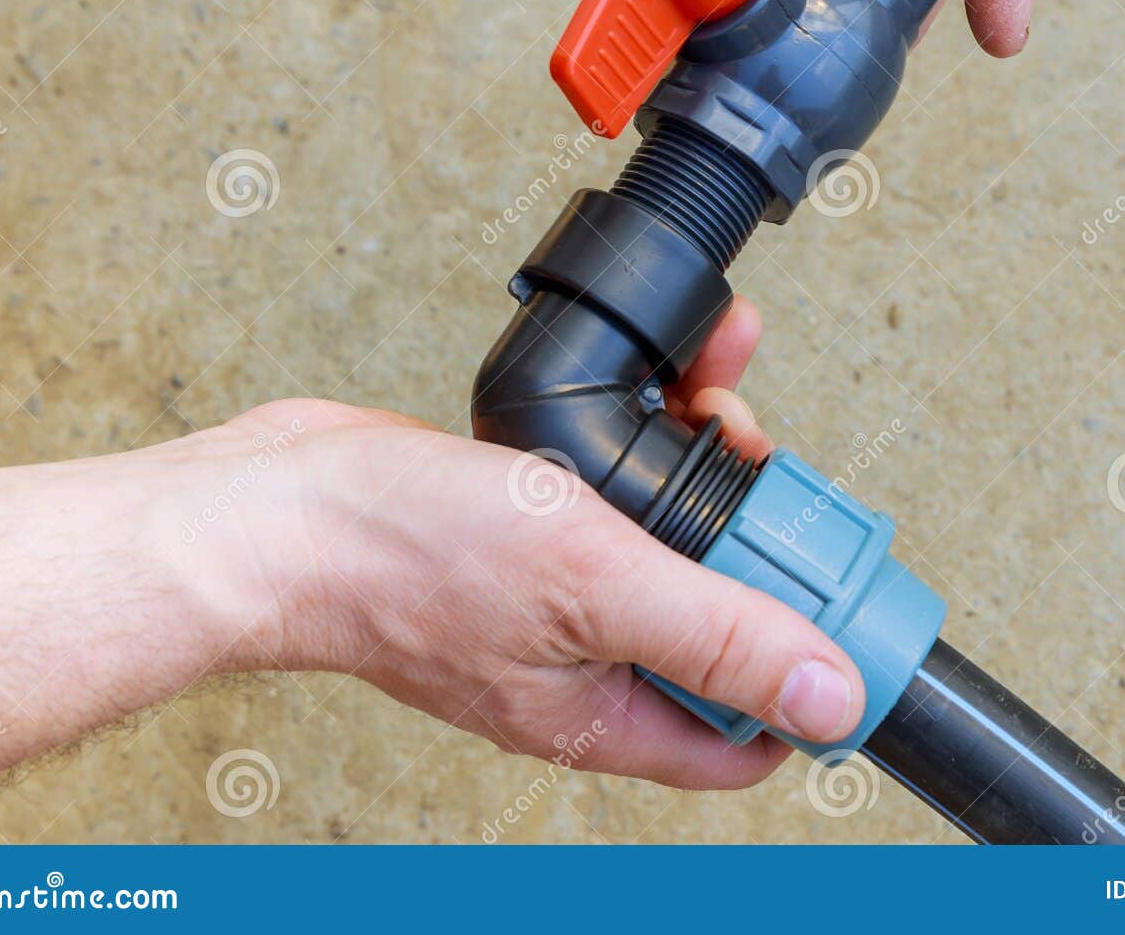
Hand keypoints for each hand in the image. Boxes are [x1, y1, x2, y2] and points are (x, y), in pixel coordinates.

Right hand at [0, 297, 861, 812]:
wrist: (285, 502)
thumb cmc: (405, 558)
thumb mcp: (591, 588)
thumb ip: (718, 638)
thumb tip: (833, 697)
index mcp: (612, 712)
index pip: (751, 731)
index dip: (809, 671)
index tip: (839, 597)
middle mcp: (594, 663)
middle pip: (726, 622)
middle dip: (766, 541)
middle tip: (770, 473)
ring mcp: (564, 598)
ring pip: (679, 545)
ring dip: (718, 473)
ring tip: (722, 407)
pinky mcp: (540, 534)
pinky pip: (627, 496)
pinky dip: (657, 442)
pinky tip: (669, 393)